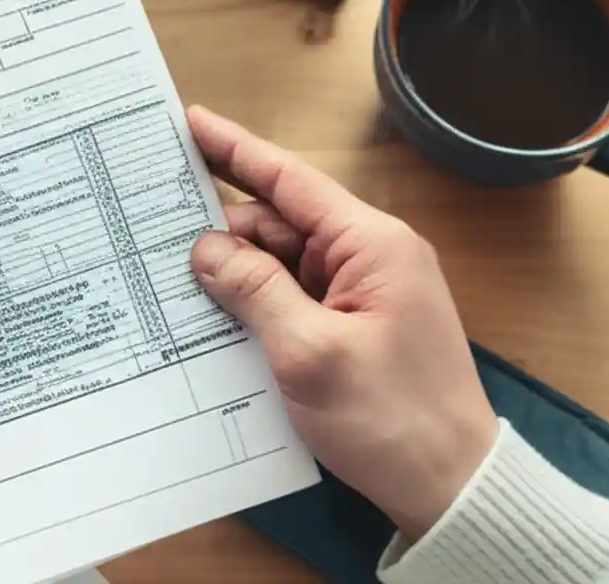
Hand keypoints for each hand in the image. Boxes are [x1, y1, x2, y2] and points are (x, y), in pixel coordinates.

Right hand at [188, 106, 498, 539]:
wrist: (452, 487)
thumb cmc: (391, 418)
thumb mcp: (310, 352)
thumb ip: (254, 290)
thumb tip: (206, 248)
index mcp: (371, 244)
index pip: (290, 180)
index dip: (235, 150)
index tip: (189, 121)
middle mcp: (369, 257)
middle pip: (278, 225)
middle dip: (223, 234)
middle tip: (156, 241)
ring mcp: (363, 294)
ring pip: (282, 265)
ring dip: (237, 277)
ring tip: (176, 289)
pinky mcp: (355, 328)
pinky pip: (294, 299)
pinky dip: (257, 306)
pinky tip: (216, 320)